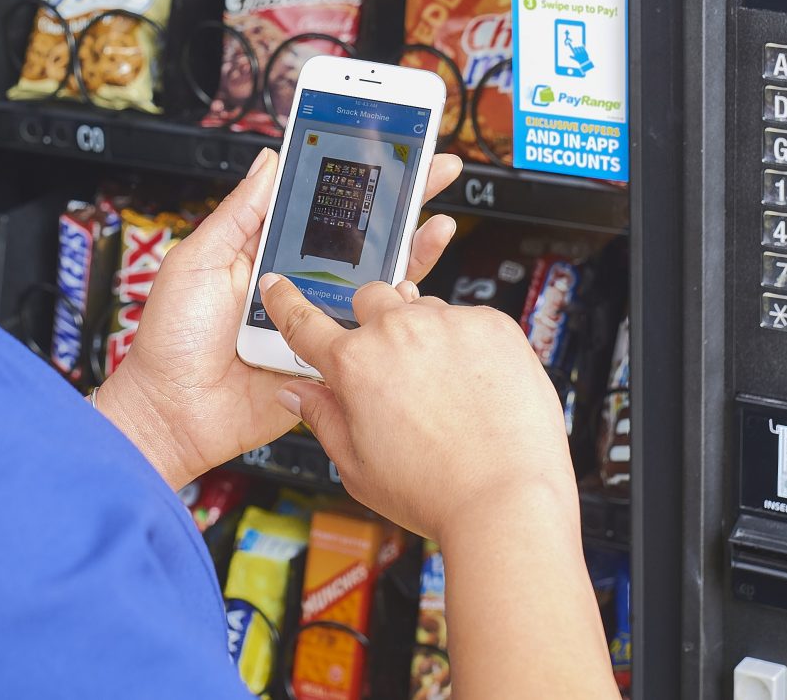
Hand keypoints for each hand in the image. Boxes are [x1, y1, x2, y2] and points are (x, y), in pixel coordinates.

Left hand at [92, 147, 461, 488]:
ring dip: (411, 250)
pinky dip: (398, 311)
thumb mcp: (198, 260)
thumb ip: (240, 213)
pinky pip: (371, 333)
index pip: (322, 205)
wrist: (171, 413)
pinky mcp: (330, 359)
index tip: (388, 149)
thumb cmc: (171, 339)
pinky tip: (413, 286)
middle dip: (402, 201)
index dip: (355, 178)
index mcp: (269, 252)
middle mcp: (300, 283)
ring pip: (376, 282)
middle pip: (361, 237)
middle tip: (436, 169)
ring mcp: (318, 320)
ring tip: (436, 223)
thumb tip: (270, 159)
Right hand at [258, 273, 576, 543]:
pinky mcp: (493, 325)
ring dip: (424, 334)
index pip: (304, 323)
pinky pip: (470, 320)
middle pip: (370, 298)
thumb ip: (323, 418)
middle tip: (392, 364)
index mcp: (355, 366)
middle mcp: (398, 332)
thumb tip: (295, 391)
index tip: (278, 286)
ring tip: (446, 389)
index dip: (286, 302)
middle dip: (373, 322)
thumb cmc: (436, 493)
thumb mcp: (357, 468)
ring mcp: (449, 323)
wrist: (508, 499)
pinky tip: (478, 388)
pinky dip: (469, 345)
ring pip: (424, 309)